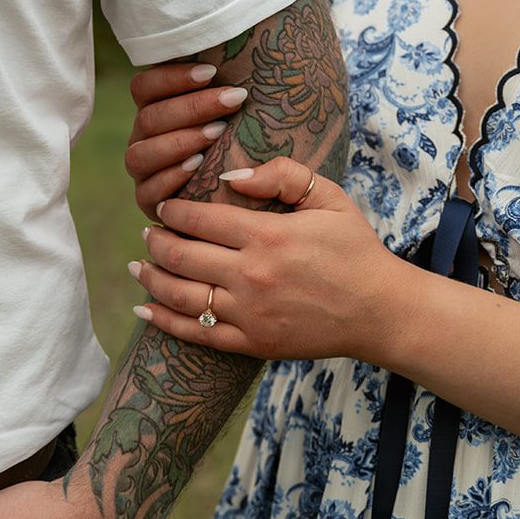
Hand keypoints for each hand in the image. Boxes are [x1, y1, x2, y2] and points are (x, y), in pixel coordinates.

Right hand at [125, 62, 249, 220]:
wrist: (241, 194)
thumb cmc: (240, 140)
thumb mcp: (233, 111)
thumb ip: (226, 86)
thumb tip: (244, 40)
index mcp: (153, 110)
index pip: (143, 87)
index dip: (172, 77)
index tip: (212, 72)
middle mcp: (142, 139)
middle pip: (148, 118)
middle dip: (191, 107)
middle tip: (231, 100)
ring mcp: (143, 172)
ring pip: (140, 154)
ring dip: (180, 141)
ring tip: (217, 133)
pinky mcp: (149, 202)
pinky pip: (148, 191)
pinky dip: (172, 177)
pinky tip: (199, 166)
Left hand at [130, 157, 412, 362]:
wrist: (380, 311)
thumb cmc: (356, 249)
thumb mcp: (329, 198)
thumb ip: (282, 175)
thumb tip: (230, 177)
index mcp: (268, 236)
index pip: (199, 219)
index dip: (172, 211)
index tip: (163, 207)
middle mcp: (252, 276)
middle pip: (180, 256)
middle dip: (155, 240)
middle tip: (148, 232)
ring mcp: (249, 313)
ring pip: (180, 295)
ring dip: (150, 278)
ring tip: (139, 264)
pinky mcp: (252, 343)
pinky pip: (195, 333)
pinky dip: (163, 320)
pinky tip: (143, 308)